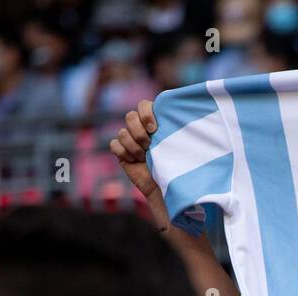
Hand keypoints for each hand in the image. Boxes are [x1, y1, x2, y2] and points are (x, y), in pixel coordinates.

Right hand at [109, 100, 169, 231]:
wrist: (167, 189)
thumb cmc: (178, 165)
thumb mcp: (178, 143)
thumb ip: (173, 125)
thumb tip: (182, 111)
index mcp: (156, 122)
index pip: (143, 105)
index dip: (146, 114)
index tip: (154, 129)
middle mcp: (142, 129)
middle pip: (130, 116)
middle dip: (139, 131)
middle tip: (149, 145)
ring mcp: (131, 141)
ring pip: (122, 132)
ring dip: (134, 146)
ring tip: (145, 157)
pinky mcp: (122, 153)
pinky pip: (114, 144)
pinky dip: (124, 153)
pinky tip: (135, 161)